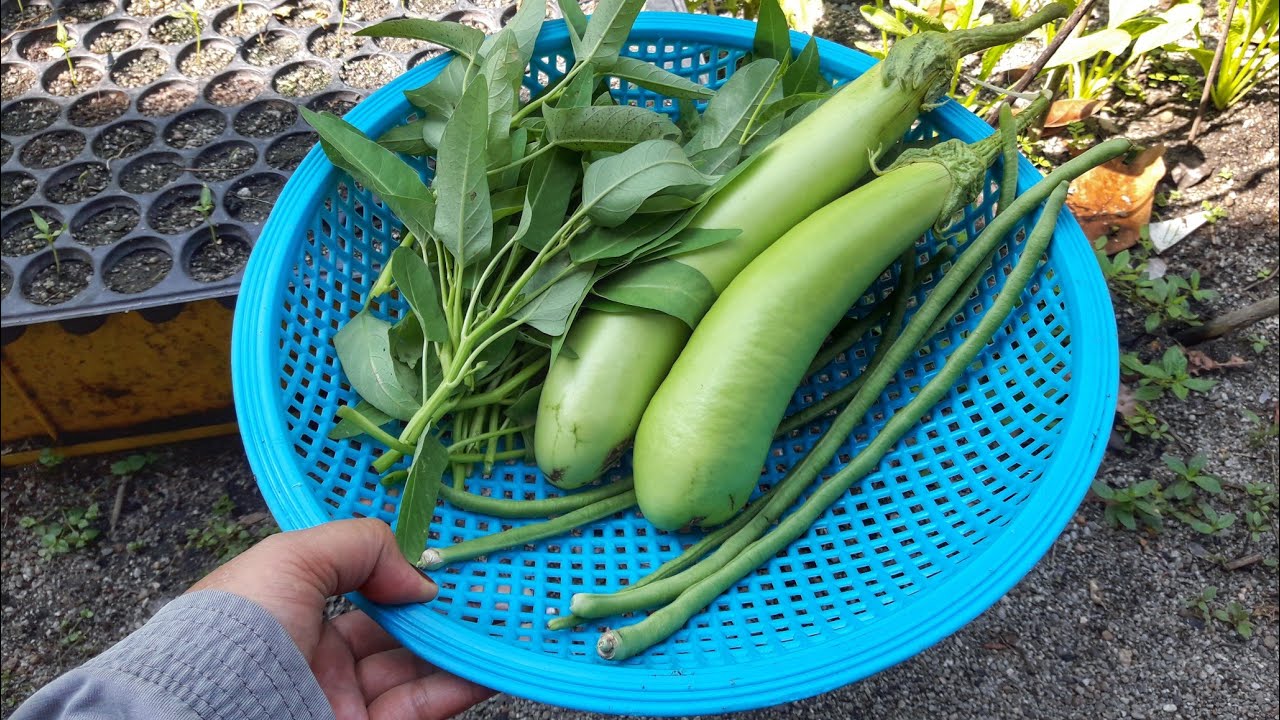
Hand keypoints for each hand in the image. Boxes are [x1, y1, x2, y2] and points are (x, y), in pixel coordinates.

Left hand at [189, 518, 493, 719]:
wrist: (212, 714)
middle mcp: (316, 656)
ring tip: (505, 618)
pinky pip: (424, 705)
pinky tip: (491, 661)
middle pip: (394, 628)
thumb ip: (359, 546)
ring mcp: (340, 698)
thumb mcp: (290, 559)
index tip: (444, 560)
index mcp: (289, 609)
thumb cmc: (238, 630)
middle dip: (441, 608)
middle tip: (491, 587)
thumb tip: (416, 580)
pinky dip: (462, 684)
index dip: (399, 572)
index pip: (355, 586)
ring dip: (462, 643)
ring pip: (416, 666)